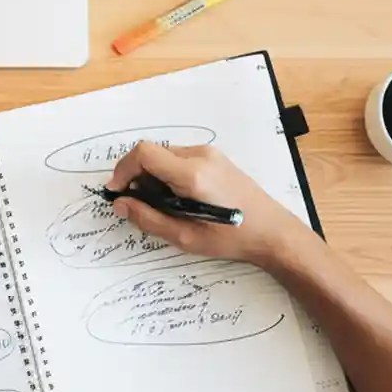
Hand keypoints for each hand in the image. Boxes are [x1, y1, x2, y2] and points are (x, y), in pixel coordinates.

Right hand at [107, 142, 314, 266]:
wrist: (273, 231)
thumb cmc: (233, 238)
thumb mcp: (186, 237)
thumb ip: (149, 218)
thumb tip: (121, 204)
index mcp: (193, 174)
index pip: (144, 153)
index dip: (123, 169)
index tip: (117, 192)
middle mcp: (200, 156)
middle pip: (152, 153)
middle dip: (137, 176)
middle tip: (139, 204)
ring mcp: (210, 153)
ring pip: (164, 154)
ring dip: (152, 175)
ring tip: (162, 204)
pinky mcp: (215, 157)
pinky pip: (179, 157)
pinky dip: (168, 173)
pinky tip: (178, 197)